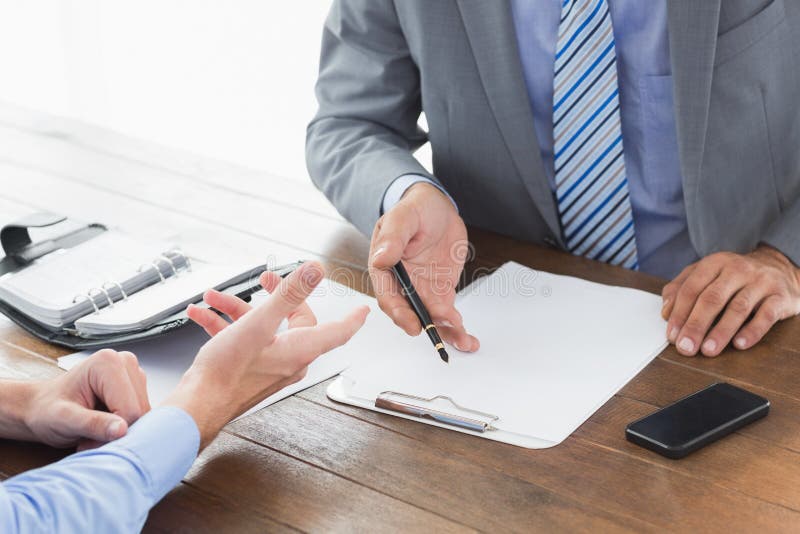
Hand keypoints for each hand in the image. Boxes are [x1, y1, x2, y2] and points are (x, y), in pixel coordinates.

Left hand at [4, 350, 149, 448]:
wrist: (42, 407)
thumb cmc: (47, 410)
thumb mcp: (63, 420)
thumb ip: (92, 424)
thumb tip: (122, 429)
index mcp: (108, 363)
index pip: (130, 409)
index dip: (113, 431)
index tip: (88, 439)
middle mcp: (125, 363)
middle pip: (139, 411)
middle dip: (117, 431)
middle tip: (90, 437)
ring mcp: (133, 374)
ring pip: (143, 414)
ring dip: (120, 430)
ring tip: (94, 430)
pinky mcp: (137, 386)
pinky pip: (142, 414)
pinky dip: (124, 426)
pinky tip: (105, 424)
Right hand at [165, 261, 368, 447]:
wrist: (197, 406)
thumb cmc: (227, 373)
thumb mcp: (259, 323)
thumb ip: (289, 294)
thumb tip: (315, 270)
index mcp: (300, 349)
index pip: (338, 331)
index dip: (352, 318)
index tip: (363, 310)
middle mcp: (289, 359)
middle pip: (294, 319)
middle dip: (275, 295)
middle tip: (264, 279)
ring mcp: (268, 365)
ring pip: (261, 326)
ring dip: (237, 308)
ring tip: (215, 297)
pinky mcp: (248, 370)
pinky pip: (243, 340)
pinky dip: (224, 325)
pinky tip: (201, 315)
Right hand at [369, 182, 478, 351]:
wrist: (436, 206)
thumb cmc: (414, 208)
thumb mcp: (402, 217)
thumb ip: (393, 238)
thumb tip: (382, 258)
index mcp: (385, 267)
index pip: (389, 296)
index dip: (400, 313)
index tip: (413, 324)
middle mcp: (403, 283)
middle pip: (411, 312)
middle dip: (426, 327)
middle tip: (441, 337)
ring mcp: (422, 288)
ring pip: (430, 317)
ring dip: (445, 332)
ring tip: (463, 341)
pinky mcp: (440, 290)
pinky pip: (446, 312)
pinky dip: (455, 326)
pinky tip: (467, 338)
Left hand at [661, 245, 799, 356]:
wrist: (778, 267)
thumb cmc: (733, 277)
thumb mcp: (704, 275)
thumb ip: (680, 289)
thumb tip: (665, 312)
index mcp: (714, 263)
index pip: (692, 289)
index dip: (679, 313)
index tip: (672, 336)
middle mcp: (737, 269)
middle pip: (712, 299)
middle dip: (696, 325)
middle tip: (686, 347)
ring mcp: (761, 282)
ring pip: (738, 308)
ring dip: (721, 331)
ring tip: (708, 350)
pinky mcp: (780, 296)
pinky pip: (766, 315)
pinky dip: (752, 331)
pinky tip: (740, 344)